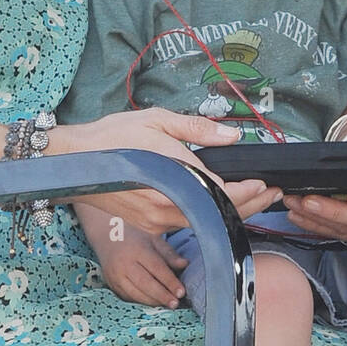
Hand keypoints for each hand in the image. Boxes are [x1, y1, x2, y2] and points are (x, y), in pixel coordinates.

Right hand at [54, 108, 282, 237]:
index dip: (250, 192)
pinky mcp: (150, 225)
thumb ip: (197, 129)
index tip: (268, 183)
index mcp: (172, 177)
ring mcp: (157, 220)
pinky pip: (188, 223)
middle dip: (251, 205)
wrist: (74, 162)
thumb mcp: (156, 120)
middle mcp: (167, 206)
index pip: (222, 193)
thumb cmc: (112, 136)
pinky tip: (221, 204)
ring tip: (255, 198)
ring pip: (206, 222)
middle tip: (273, 193)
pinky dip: (210, 215)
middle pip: (219, 213)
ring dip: (233, 211)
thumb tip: (232, 136)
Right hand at [96, 231, 189, 308]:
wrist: (106, 236)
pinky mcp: (111, 284)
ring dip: (152, 301)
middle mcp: (124, 262)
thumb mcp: (153, 240)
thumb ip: (169, 254)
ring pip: (135, 293)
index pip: (156, 268)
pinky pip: (127, 297)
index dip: (170, 282)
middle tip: (175, 303)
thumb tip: (185, 264)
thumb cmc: (135, 238)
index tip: (181, 292)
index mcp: (137, 249)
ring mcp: (115, 275)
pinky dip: (141, 301)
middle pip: (145, 283)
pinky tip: (153, 303)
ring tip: (166, 305)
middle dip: (162, 295)